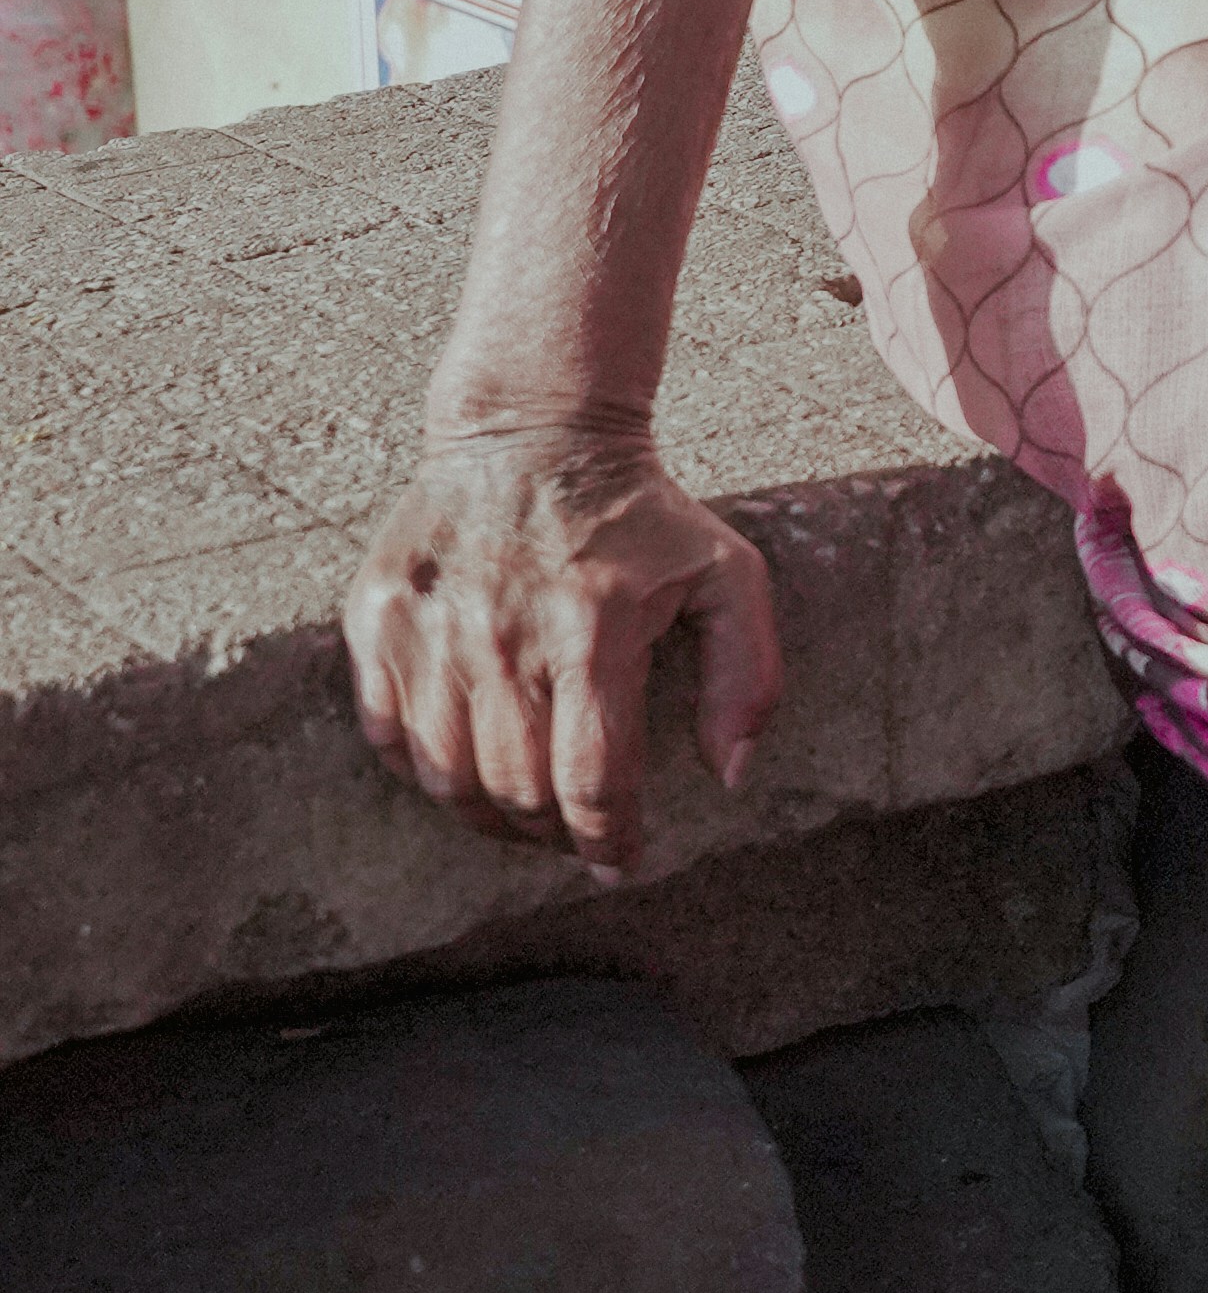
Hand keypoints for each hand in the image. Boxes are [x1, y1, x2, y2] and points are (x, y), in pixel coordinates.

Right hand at [343, 418, 785, 875]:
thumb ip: (747, 676)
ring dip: (489, 818)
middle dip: (553, 835)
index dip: (608, 840)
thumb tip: (730, 774)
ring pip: (449, 778)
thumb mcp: (729, 575)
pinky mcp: (375, 616)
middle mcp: (505, 635)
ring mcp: (432, 628)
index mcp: (593, 631)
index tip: (618, 862)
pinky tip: (464, 767)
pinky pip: (388, 734)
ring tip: (521, 816)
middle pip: (518, 791)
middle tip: (571, 837)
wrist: (532, 430)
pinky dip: (424, 771)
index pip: (594, 780)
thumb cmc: (642, 516)